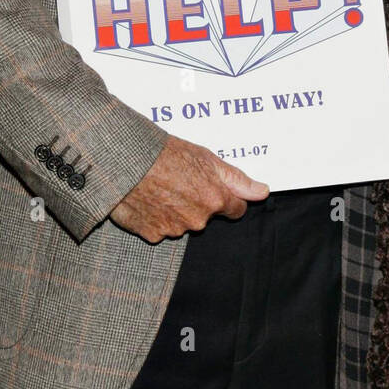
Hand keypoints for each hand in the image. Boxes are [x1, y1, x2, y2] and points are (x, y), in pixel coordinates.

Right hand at [110, 134, 268, 243]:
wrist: (125, 160)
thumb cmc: (165, 153)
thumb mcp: (206, 158)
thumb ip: (236, 179)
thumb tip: (263, 191)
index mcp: (215, 199)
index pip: (236, 209)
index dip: (226, 197)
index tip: (214, 188)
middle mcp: (198, 220)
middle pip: (207, 216)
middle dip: (198, 202)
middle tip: (179, 180)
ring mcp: (174, 230)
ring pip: (183, 222)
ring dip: (175, 210)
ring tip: (159, 186)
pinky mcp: (151, 235)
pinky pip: (159, 229)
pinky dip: (155, 217)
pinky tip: (146, 199)